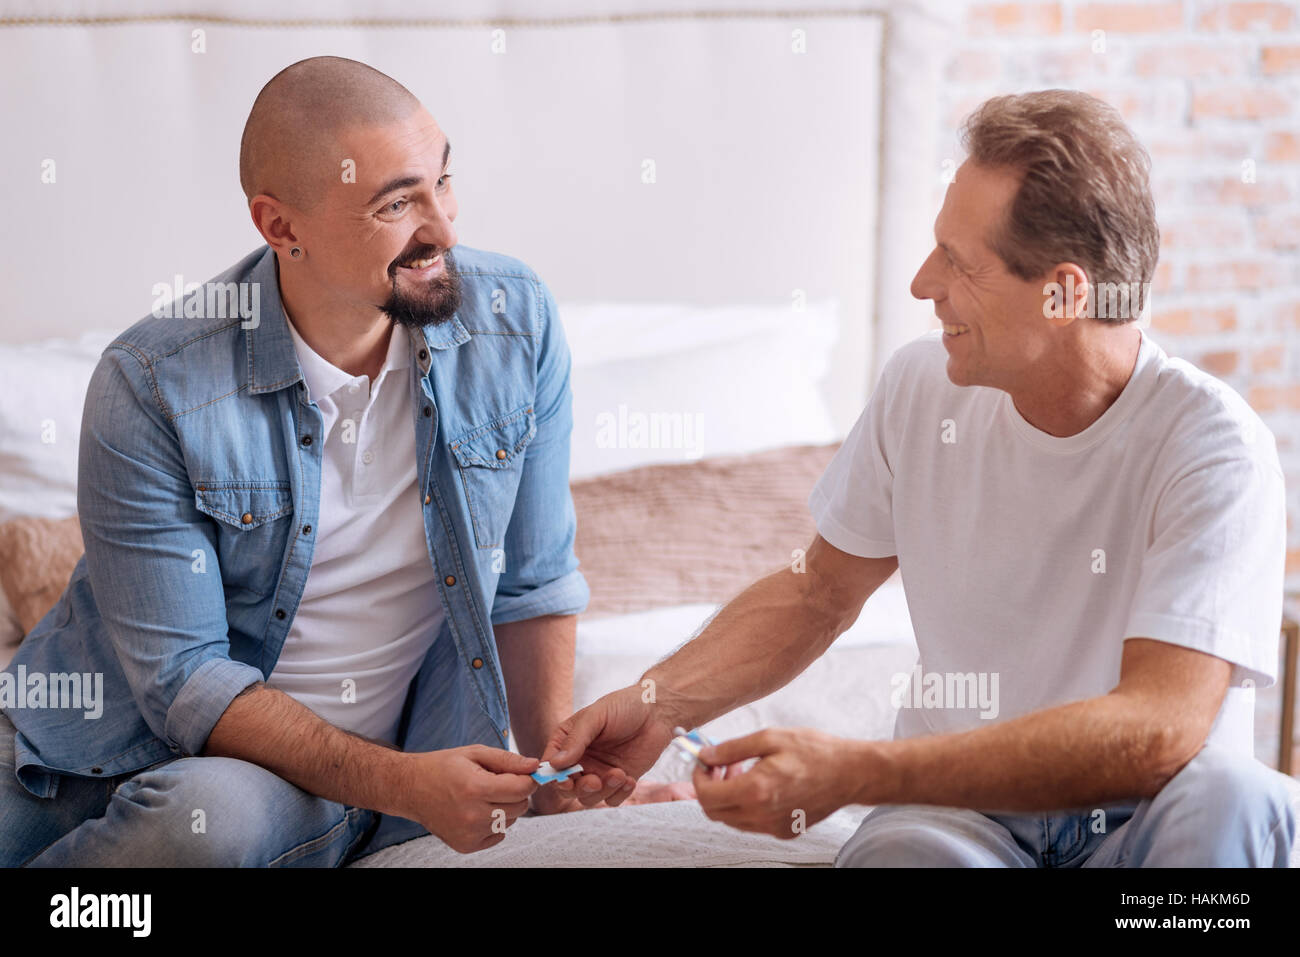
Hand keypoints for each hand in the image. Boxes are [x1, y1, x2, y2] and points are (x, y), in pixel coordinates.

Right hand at [400, 746, 539, 852]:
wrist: (411, 788)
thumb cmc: (443, 767)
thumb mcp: (475, 753)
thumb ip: (508, 760)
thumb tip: (534, 766)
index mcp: (475, 787)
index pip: (521, 789)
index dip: (528, 779)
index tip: (524, 774)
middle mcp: (472, 814)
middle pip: (520, 807)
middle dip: (517, 793)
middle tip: (500, 783)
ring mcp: (468, 833)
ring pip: (510, 821)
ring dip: (505, 808)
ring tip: (484, 796)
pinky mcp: (465, 846)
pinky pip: (498, 835)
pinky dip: (494, 824)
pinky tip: (477, 811)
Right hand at [541, 685, 680, 807]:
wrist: (657, 712)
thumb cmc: (624, 706)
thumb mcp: (596, 716)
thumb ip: (576, 739)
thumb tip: (555, 764)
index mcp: (567, 741)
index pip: (551, 765)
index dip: (554, 777)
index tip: (566, 780)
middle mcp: (580, 760)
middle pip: (568, 788)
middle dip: (579, 788)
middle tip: (595, 781)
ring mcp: (599, 772)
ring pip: (589, 797)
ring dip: (602, 791)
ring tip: (619, 774)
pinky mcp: (619, 781)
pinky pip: (612, 799)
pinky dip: (619, 794)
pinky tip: (630, 779)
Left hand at [693, 727, 865, 838]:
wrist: (851, 773)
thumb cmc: (815, 751)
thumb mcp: (770, 738)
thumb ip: (732, 749)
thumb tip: (705, 755)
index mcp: (756, 790)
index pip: (707, 796)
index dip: (699, 778)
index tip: (704, 763)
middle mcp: (762, 815)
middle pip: (715, 812)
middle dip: (710, 788)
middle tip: (720, 766)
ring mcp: (773, 827)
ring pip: (732, 819)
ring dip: (728, 797)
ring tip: (743, 771)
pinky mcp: (784, 832)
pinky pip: (752, 823)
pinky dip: (746, 806)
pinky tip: (761, 784)